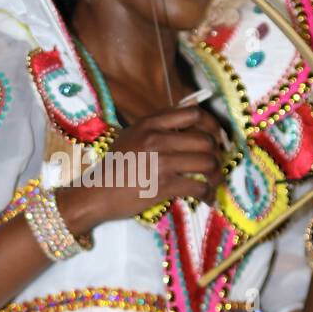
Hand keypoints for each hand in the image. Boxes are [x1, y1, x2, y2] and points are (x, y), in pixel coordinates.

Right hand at [57, 104, 223, 232]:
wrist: (96, 193)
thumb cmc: (114, 166)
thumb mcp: (132, 135)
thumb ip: (158, 126)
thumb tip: (192, 116)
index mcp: (150, 123)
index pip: (194, 114)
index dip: (211, 125)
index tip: (215, 136)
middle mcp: (157, 138)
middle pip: (205, 140)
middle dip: (216, 154)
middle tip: (215, 163)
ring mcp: (161, 162)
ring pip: (207, 163)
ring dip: (216, 174)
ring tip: (213, 181)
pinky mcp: (164, 185)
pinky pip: (198, 187)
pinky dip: (207, 194)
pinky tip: (206, 198)